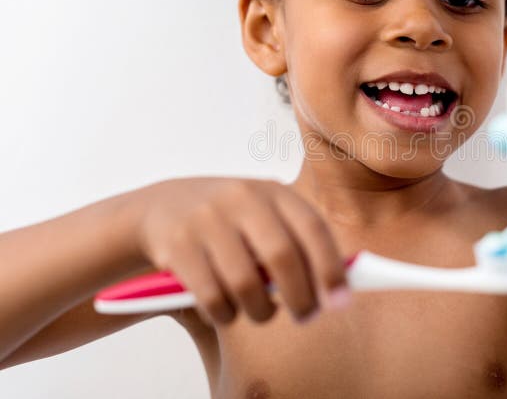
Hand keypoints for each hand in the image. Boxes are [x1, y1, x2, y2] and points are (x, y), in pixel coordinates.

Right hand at [130, 177, 349, 325]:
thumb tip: (337, 292)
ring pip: (245, 283)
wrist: (162, 208)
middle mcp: (242, 198)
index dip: (331, 268)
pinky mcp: (178, 244)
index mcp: (273, 191)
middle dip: (301, 297)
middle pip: (282, 257)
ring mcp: (207, 219)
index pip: (313, 229)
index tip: (341, 302)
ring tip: (261, 313)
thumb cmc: (231, 223)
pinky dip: (224, 314)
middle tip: (305, 317)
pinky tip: (226, 311)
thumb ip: (299, 246)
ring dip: (260, 311)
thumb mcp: (266, 218)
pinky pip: (211, 296)